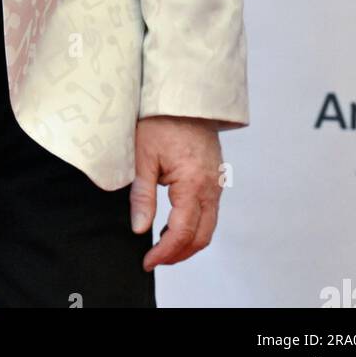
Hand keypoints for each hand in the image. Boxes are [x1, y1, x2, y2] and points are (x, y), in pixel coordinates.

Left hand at [129, 116, 223, 271]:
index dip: (165, 253)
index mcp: (194, 184)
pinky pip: (209, 211)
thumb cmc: (160, 120)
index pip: (183, 233)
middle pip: (201, 237)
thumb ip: (142, 195)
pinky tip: (173, 224)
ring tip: (161, 245)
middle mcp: (211, 187)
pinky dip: (194, 224)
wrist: (182, 95)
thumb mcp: (142, 156)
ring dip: (187, 241)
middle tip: (154, 259)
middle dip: (178, 254)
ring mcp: (216, 182)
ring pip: (208, 226)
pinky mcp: (215, 177)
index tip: (148, 262)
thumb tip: (139, 228)